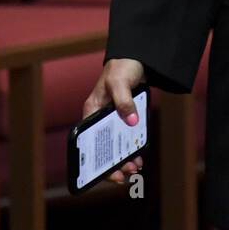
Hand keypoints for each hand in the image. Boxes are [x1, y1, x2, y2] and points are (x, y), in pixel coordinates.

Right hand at [83, 58, 144, 184]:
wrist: (137, 56)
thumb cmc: (123, 66)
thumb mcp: (120, 82)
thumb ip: (124, 101)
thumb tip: (131, 122)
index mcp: (92, 110)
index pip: (89, 139)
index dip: (96, 158)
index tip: (107, 172)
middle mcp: (99, 116)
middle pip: (103, 145)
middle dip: (113, 162)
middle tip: (127, 172)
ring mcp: (112, 117)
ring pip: (115, 144)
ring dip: (124, 157)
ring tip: (135, 167)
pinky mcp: (125, 116)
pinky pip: (126, 136)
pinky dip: (132, 147)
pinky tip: (139, 155)